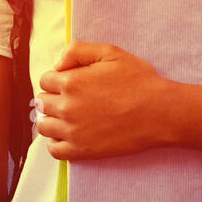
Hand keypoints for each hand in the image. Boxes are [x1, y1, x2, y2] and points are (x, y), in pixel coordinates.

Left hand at [35, 41, 171, 159]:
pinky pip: (54, 150)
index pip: (45, 80)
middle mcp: (66, 107)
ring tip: (68, 116)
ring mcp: (72, 131)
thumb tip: (57, 63)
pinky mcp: (82, 151)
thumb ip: (78, 51)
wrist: (159, 112)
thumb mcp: (110, 53)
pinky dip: (56, 142)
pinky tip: (68, 135)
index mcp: (71, 82)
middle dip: (53, 97)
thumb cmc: (138, 80)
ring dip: (52, 119)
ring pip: (44, 126)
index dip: (57, 79)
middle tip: (73, 98)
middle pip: (42, 102)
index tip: (71, 82)